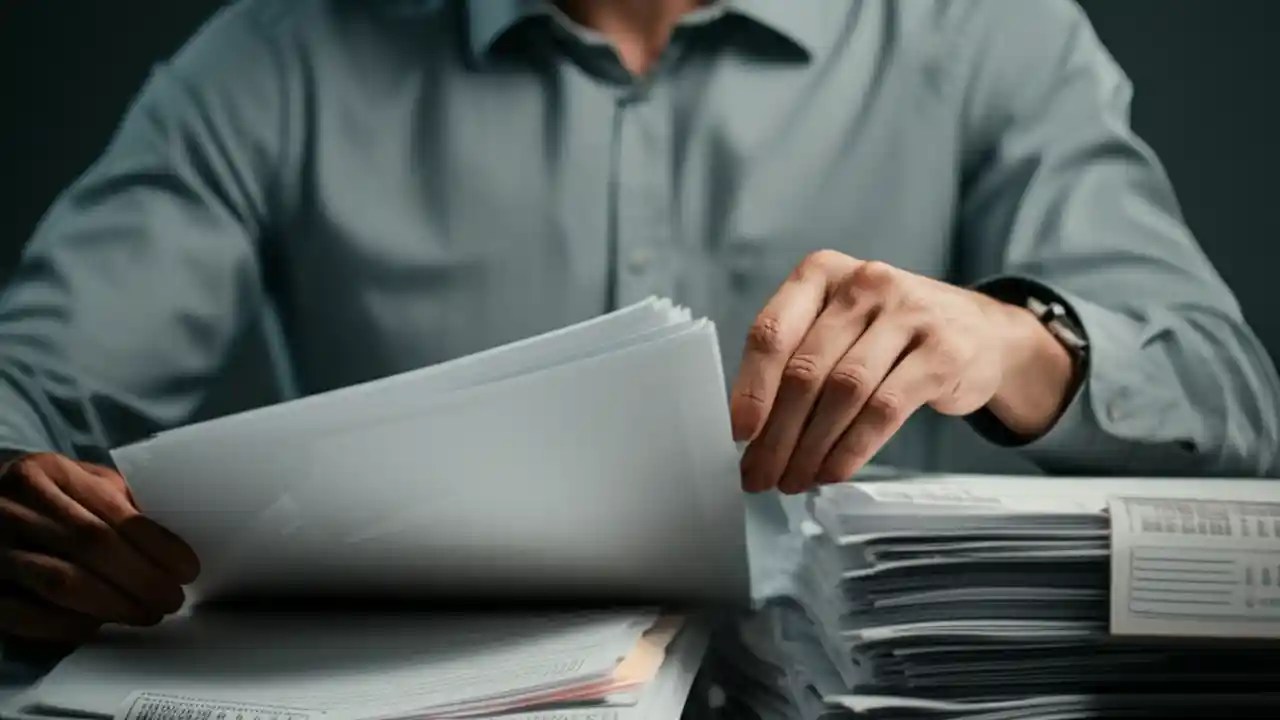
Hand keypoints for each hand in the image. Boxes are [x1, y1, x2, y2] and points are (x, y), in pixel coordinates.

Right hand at [0, 452, 199, 642]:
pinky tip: (98, 626)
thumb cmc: (45, 495)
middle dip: (141, 578)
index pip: (112, 512)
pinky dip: (67, 625)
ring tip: (146, 614)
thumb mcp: (79, 481)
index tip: (188, 569)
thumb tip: (171, 541)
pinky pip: (26, 614)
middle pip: (91, 546)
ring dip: (113, 605)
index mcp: (48, 472)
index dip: (157, 545)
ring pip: (60, 582)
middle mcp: (14, 506)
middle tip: (172, 599)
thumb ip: (119, 502)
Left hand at [730, 251, 1075, 493]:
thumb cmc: (889, 335)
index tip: (738, 434)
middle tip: (761, 474)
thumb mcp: (839, 326)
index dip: (751, 387)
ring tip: (794, 480)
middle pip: (806, 370)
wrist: (981, 332)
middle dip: (778, 434)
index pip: (772, 332)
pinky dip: (852, 448)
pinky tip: (834, 472)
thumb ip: (796, 358)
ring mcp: (909, 313)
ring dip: (812, 447)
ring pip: (843, 392)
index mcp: (822, 272)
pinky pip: (885, 410)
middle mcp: (864, 283)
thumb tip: (750, 430)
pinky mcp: (943, 351)